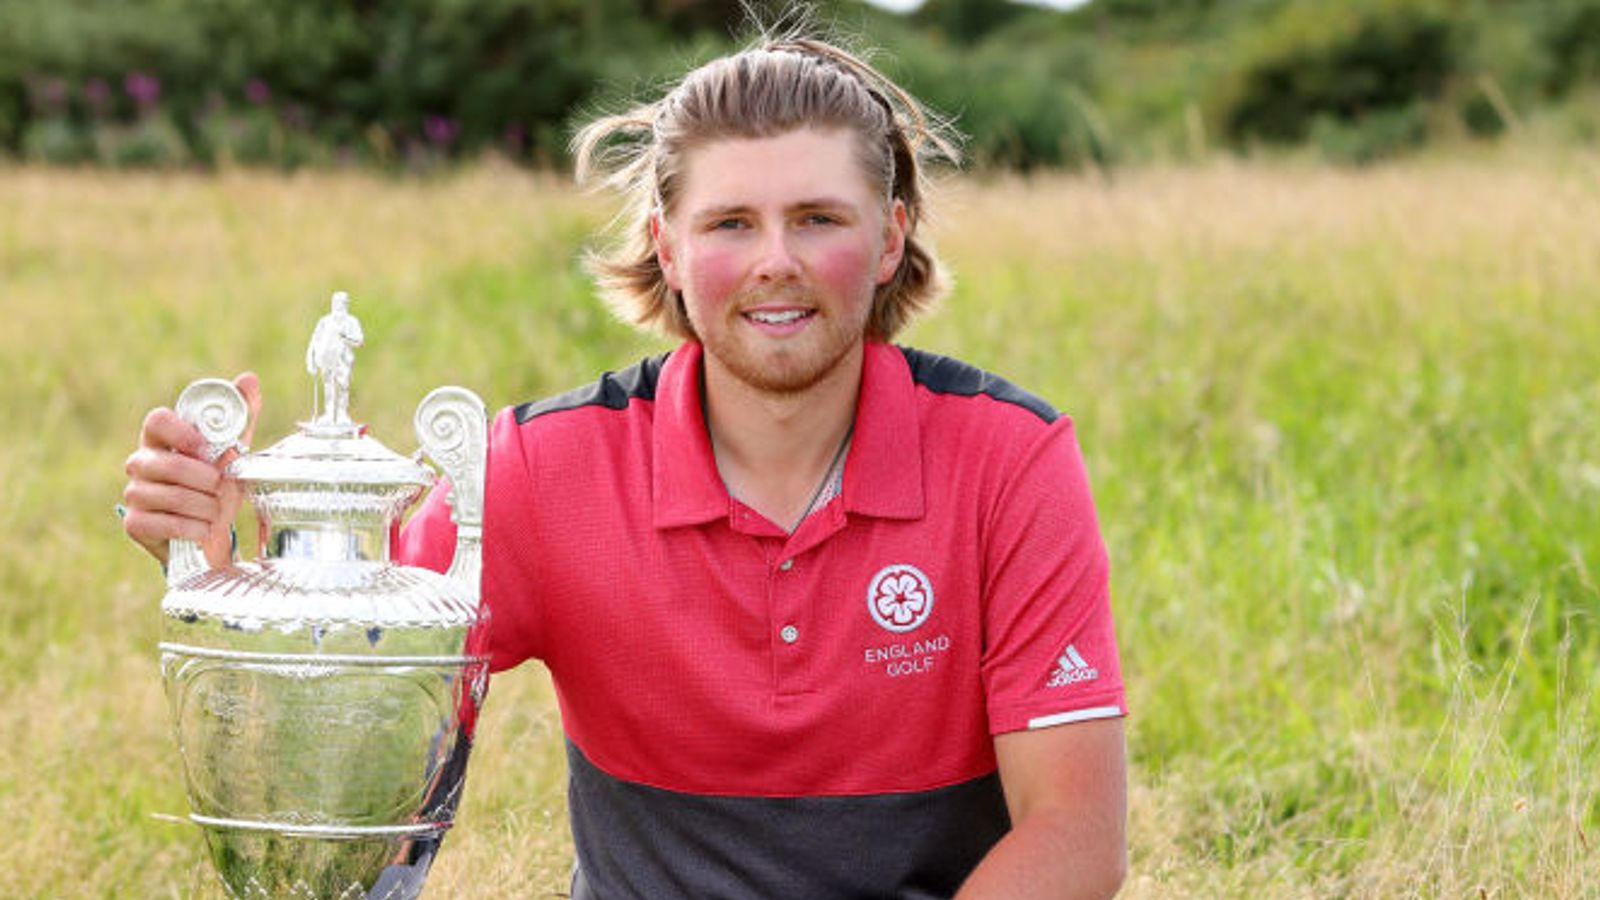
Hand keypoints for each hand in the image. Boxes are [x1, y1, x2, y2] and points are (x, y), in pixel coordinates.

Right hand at [121, 372, 261, 567]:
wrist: (213, 532)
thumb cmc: (218, 485)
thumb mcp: (235, 450)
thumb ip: (241, 415)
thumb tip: (248, 379)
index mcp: (161, 439)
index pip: (157, 420)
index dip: (183, 433)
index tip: (209, 448)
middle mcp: (141, 462)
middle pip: (168, 464)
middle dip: (205, 479)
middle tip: (223, 486)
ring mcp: (135, 493)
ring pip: (170, 496)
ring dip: (205, 506)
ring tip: (215, 510)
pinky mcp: (134, 523)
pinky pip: (163, 523)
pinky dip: (192, 528)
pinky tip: (203, 528)